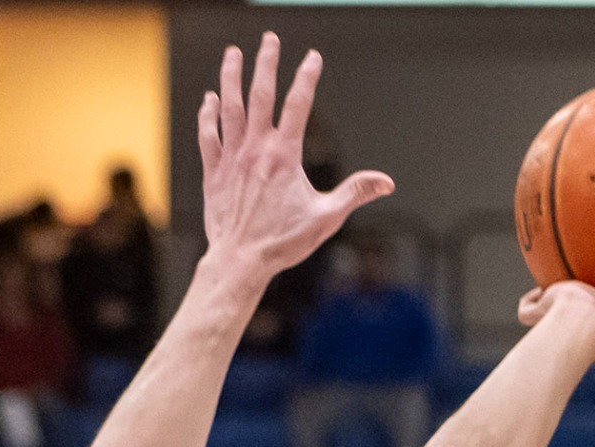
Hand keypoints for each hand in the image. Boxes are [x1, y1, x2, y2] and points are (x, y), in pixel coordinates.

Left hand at [198, 33, 394, 278]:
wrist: (239, 260)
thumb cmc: (282, 242)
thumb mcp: (326, 217)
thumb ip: (355, 193)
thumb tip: (385, 182)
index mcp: (284, 155)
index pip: (298, 105)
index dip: (306, 77)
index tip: (312, 57)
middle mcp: (255, 149)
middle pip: (260, 94)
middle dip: (266, 63)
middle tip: (270, 39)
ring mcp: (232, 158)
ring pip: (230, 107)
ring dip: (231, 77)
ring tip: (233, 53)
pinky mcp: (214, 171)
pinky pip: (209, 135)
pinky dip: (209, 114)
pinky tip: (210, 99)